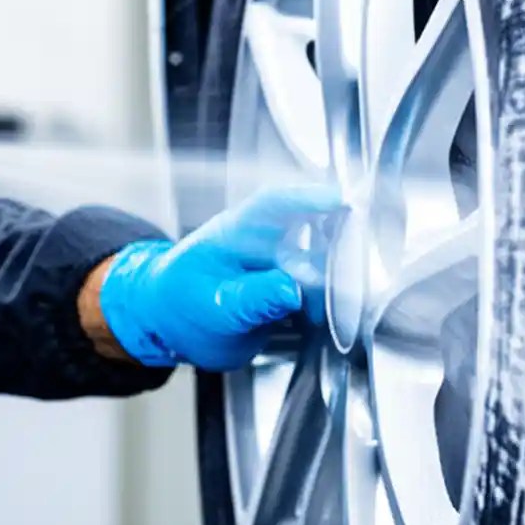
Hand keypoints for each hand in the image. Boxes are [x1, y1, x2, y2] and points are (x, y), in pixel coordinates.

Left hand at [98, 185, 342, 370]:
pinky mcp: (285, 290)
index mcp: (234, 233)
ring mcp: (275, 266)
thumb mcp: (213, 307)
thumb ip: (253, 299)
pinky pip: (316, 290)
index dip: (309, 199)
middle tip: (357, 268)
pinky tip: (335, 317)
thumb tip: (292, 290)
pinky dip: (329, 302)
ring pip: (319, 262)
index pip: (274, 204)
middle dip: (339, 243)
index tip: (340, 200)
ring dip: (337, 279)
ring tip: (345, 304)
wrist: (166, 325)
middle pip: (310, 229)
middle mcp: (260, 243)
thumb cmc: (179, 305)